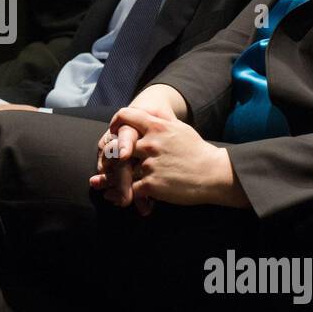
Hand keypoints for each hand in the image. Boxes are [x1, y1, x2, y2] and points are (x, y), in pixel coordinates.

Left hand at [91, 84, 187, 211]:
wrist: (214, 174)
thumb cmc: (198, 152)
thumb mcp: (181, 129)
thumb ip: (163, 121)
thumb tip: (152, 112)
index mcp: (157, 127)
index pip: (127, 116)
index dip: (116, 122)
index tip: (113, 132)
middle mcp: (151, 143)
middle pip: (118, 146)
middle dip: (108, 155)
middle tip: (102, 163)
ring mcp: (150, 164)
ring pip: (120, 171)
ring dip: (108, 179)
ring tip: (98, 184)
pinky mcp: (152, 184)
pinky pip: (129, 190)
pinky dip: (120, 195)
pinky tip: (113, 198)